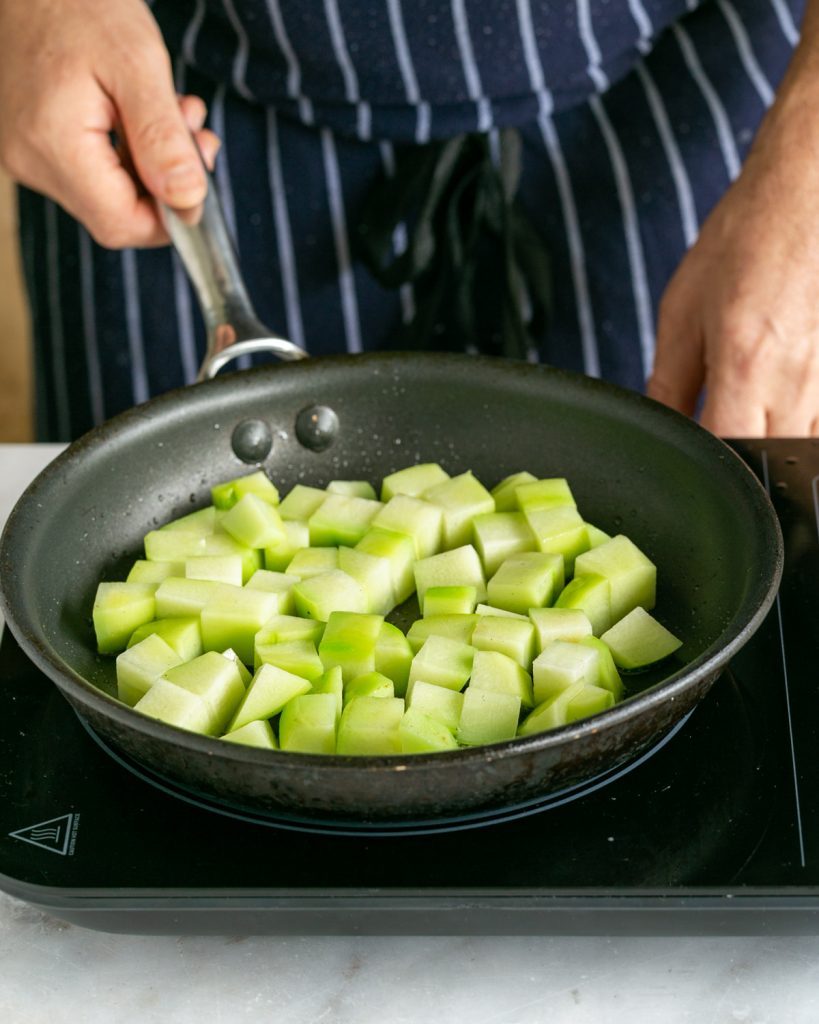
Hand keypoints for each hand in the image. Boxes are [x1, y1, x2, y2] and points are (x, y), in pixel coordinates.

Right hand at [0, 0, 220, 247]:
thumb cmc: (77, 2)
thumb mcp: (137, 63)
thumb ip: (163, 139)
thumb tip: (188, 200)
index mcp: (53, 144)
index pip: (121, 224)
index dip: (170, 218)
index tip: (200, 177)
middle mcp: (30, 160)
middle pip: (115, 214)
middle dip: (166, 185)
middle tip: (194, 130)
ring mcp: (25, 154)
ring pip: (106, 194)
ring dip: (152, 164)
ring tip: (174, 110)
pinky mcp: (30, 144)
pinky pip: (89, 171)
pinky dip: (127, 152)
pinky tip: (141, 115)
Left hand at [648, 55, 818, 435]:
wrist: (806, 191)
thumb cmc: (745, 241)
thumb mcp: (683, 313)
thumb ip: (669, 383)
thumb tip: (659, 429)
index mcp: (745, 367)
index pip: (726, 455)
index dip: (705, 472)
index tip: (687, 465)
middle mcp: (797, 382)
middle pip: (770, 467)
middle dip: (739, 471)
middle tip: (714, 451)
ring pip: (805, 452)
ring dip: (773, 453)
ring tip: (746, 424)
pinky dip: (801, 431)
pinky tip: (775, 411)